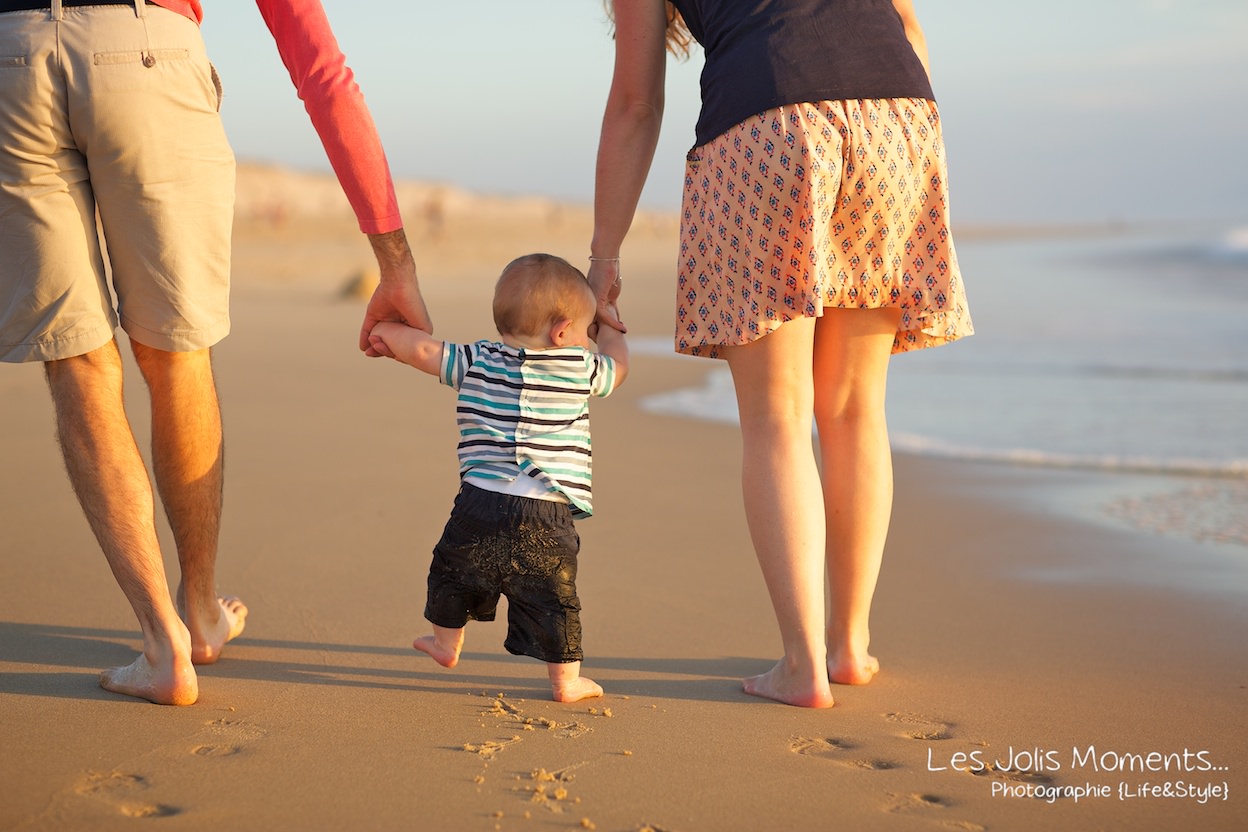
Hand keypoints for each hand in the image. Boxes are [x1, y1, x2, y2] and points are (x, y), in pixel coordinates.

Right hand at [359, 230, 432, 354]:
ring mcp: (418, 331)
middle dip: (382, 352)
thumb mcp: (374, 319)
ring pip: (404, 349)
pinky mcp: (424, 329)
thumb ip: (368, 333)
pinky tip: (387, 349)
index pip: (392, 346)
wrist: (394, 283)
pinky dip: (399, 349)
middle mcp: (411, 332)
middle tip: (369, 353)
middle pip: (397, 350)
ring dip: (387, 351)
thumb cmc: (384, 296)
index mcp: (401, 330)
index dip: (380, 351)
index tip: (367, 352)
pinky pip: (413, 346)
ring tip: (374, 346)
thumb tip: (363, 349)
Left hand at [587, 257, 625, 332]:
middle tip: (619, 335)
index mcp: (592, 301)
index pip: (598, 317)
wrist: (606, 259)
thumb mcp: (611, 290)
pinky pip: (605, 315)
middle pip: (597, 321)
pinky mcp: (597, 299)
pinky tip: (622, 326)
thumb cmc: (609, 272)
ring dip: (612, 328)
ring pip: (601, 321)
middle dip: (607, 330)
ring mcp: (592, 301)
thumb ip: (611, 300)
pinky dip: (614, 322)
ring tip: (623, 332)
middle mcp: (590, 302)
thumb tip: (614, 308)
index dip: (607, 325)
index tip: (617, 329)